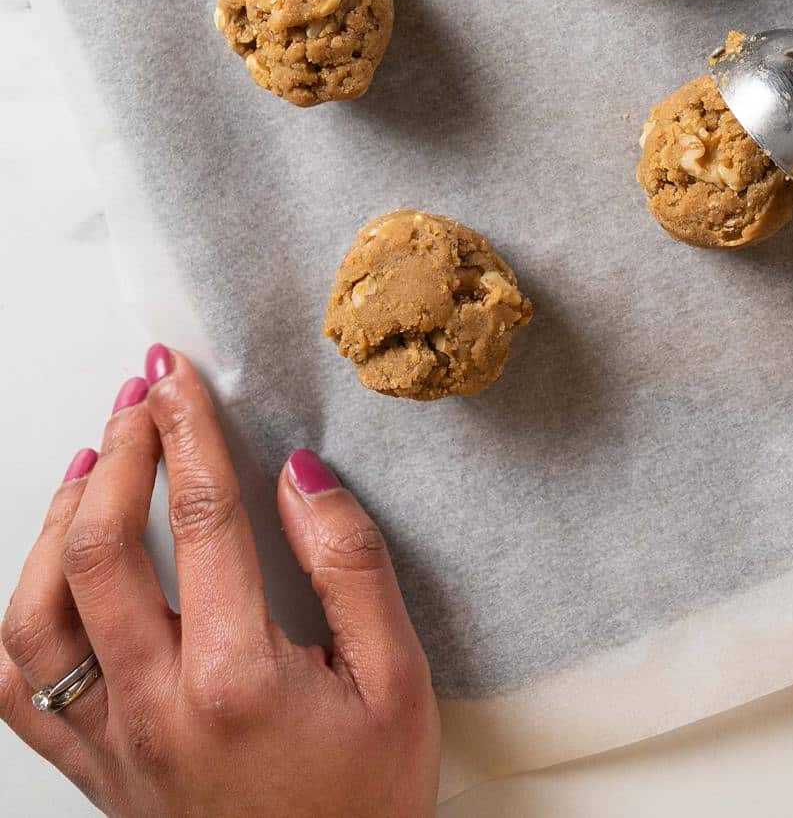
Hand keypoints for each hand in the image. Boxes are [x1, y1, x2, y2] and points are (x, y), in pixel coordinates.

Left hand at [0, 346, 438, 815]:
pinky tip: (46, 570)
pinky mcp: (95, 771)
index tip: (175, 373)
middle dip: (120, 453)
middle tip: (140, 396)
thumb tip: (298, 476)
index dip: (184, 430)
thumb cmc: (365, 803)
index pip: (198, 518)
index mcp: (237, 678)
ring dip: (56, 524)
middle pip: (100, 552)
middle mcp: (157, 708)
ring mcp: (113, 744)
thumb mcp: (399, 680)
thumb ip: (349, 567)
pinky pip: (21, 692)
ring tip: (93, 463)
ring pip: (36, 616)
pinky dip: (19, 618)